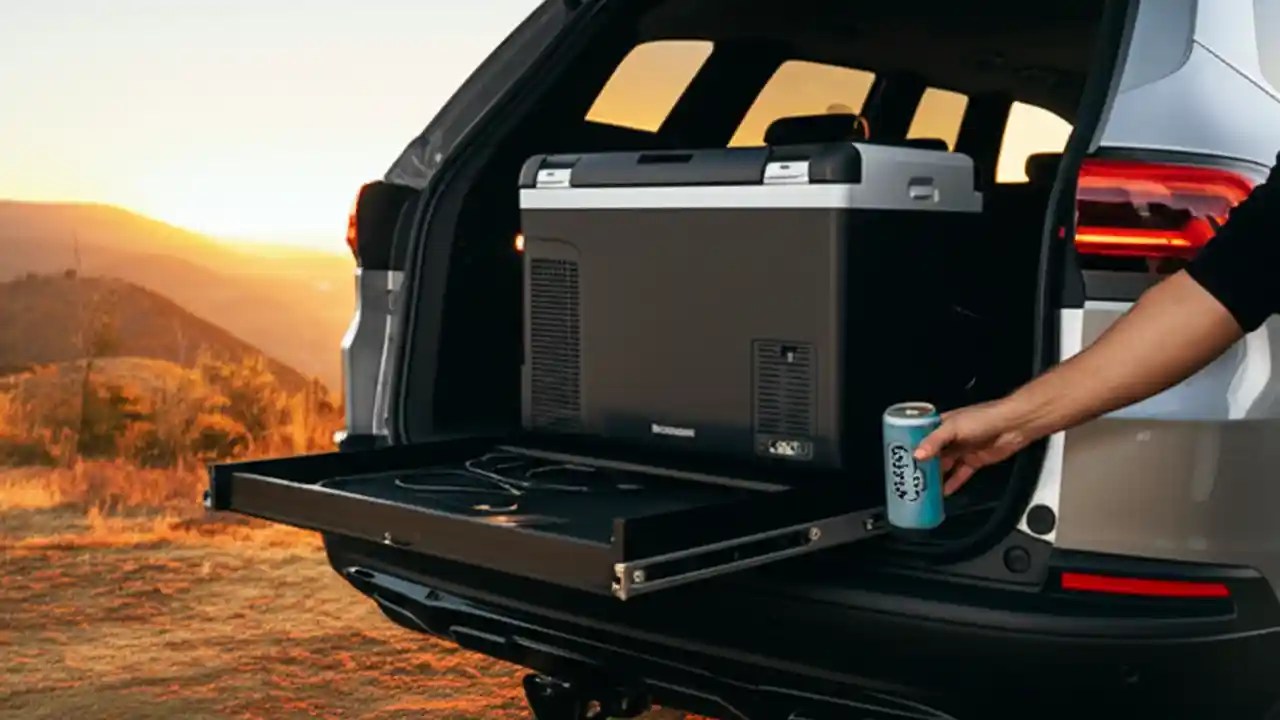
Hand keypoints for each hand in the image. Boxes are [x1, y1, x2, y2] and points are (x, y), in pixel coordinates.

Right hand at [912, 400, 1033, 495]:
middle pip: (933, 454)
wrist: (1013, 425)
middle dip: (922, 466)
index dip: (911, 447)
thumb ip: (935, 442)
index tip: (900, 460)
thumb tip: (917, 455)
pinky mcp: (975, 461)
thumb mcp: (953, 427)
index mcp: (943, 424)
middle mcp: (951, 438)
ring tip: (923, 489)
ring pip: (945, 466)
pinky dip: (953, 483)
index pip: (922, 436)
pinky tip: (944, 492)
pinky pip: (961, 474)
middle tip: (909, 479)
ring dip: (936, 477)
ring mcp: (963, 449)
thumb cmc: (983, 418)